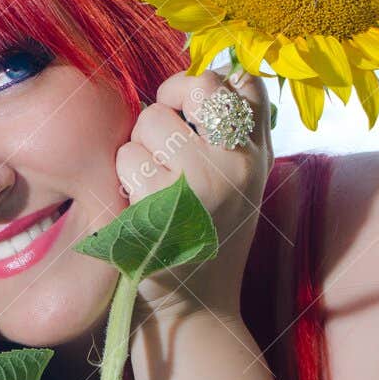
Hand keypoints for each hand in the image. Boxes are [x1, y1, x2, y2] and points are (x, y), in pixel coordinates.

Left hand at [115, 66, 273, 321]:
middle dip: (165, 107)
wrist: (193, 307)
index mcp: (257, 155)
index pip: (242, 82)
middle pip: (192, 88)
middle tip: (159, 139)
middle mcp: (236, 164)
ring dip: (138, 149)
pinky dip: (122, 178)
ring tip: (151, 186)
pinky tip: (138, 205)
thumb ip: (237, 130)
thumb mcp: (241, 182)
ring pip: (149, 121)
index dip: (203, 84)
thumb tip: (221, 72)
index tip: (186, 108)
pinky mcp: (160, 205)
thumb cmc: (207, 236)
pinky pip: (127, 157)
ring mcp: (199, 183)